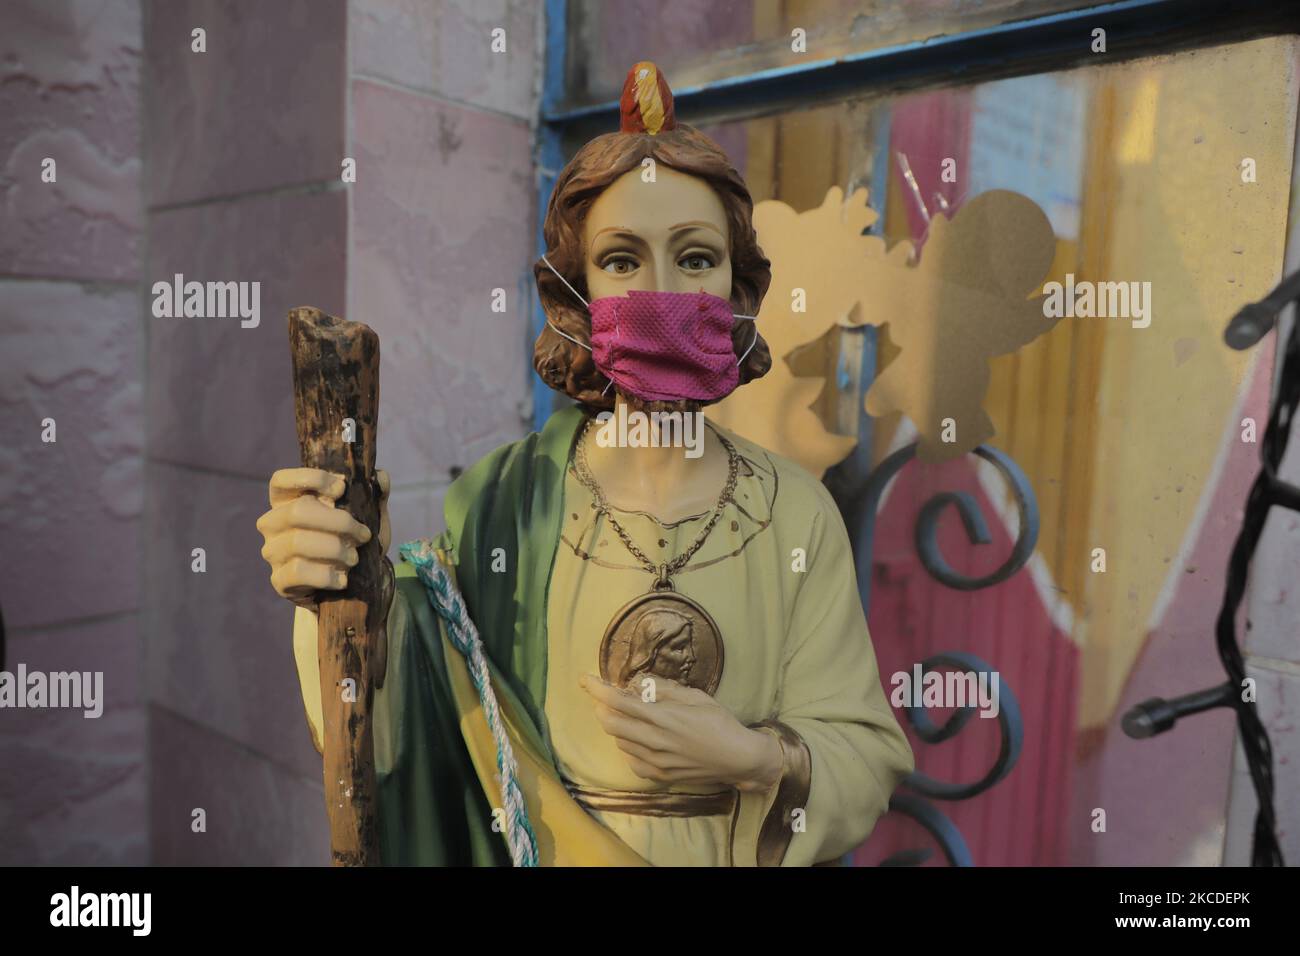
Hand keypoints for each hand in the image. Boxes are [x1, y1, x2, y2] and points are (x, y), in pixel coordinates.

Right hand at [256, 467, 390, 610]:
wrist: (352, 583)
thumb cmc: (353, 540)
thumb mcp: (368, 516)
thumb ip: (374, 494)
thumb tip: (381, 477)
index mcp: (288, 500)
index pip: (281, 480)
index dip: (311, 479)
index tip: (342, 488)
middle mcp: (273, 523)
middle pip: (298, 511)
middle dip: (339, 522)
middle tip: (363, 535)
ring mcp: (273, 552)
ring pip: (299, 543)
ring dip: (336, 550)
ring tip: (354, 558)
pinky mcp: (279, 580)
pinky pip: (298, 573)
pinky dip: (327, 576)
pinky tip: (342, 579)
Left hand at [581, 674, 782, 792]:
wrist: (737, 758)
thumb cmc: (719, 722)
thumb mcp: (695, 696)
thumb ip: (664, 689)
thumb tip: (639, 684)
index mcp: (663, 717)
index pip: (618, 702)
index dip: (597, 690)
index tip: (585, 680)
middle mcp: (654, 741)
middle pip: (610, 724)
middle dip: (602, 708)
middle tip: (606, 697)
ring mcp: (655, 761)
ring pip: (620, 742)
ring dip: (618, 727)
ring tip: (631, 716)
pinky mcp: (660, 776)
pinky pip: (632, 761)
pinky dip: (629, 748)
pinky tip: (641, 740)